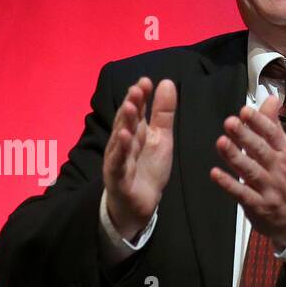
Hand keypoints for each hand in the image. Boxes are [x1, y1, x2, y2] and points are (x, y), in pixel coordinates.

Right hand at [103, 77, 176, 240]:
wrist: (139, 204)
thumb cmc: (148, 168)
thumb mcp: (161, 138)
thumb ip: (163, 113)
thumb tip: (167, 82)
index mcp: (134, 132)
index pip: (136, 111)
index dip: (139, 97)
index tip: (145, 82)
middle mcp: (122, 143)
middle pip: (126, 122)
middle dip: (131, 105)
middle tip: (137, 89)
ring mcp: (118, 160)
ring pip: (120, 140)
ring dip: (124, 123)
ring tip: (129, 107)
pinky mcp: (118, 178)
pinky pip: (118, 163)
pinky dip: (120, 150)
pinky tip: (124, 137)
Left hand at [209, 94, 285, 249]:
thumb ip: (274, 124)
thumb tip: (271, 99)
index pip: (273, 134)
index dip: (259, 122)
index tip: (245, 111)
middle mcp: (279, 169)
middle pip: (261, 150)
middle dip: (245, 135)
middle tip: (230, 122)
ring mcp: (269, 188)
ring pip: (250, 170)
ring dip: (235, 156)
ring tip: (221, 143)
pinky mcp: (258, 204)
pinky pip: (241, 193)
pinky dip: (228, 184)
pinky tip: (215, 174)